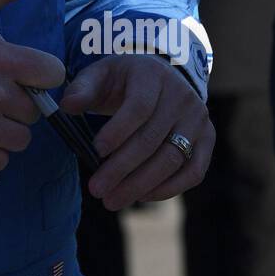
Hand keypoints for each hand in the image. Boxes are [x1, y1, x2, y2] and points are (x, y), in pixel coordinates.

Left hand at [60, 54, 213, 209]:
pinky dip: (169, 188)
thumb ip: (83, 89)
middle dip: (122, 168)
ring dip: (141, 185)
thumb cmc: (124, 80)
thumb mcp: (101, 75)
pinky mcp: (207, 139)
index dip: (118, 131)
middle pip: (153, 139)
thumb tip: (67, 107)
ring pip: (172, 159)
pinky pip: (193, 171)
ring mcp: (198, 119)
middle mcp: (182, 96)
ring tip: (113, 200)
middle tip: (97, 190)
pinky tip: (142, 197)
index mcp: (153, 75)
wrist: (161, 78)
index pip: (139, 107)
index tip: (95, 151)